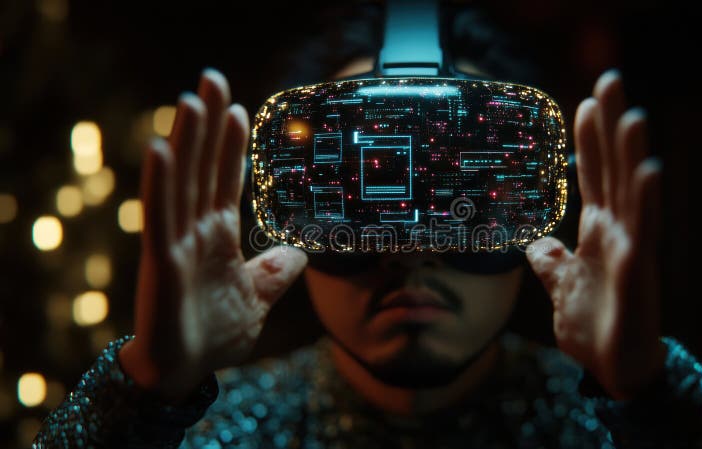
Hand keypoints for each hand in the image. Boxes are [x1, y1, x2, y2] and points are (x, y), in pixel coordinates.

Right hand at [119, 69, 307, 399]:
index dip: (229, 144)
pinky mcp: (163, 261)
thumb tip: (302, 253)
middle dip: (206, 124)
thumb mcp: (259, 298)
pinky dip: (160, 183)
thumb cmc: (215, 336)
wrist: (185, 373)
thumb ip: (277, 273)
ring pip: (181, 182)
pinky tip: (162, 149)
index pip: (225, 180)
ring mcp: (177, 243)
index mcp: (218, 237)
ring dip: (185, 140)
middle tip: (209, 78)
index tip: (237, 108)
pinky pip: (160, 217)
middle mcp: (195, 231)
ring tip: (190, 98)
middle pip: (201, 168)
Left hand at [526, 70, 664, 399]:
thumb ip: (550, 261)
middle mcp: (618, 231)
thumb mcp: (560, 285)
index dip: (589, 141)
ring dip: (632, 155)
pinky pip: (644, 233)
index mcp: (598, 231)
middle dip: (611, 127)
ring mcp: (631, 249)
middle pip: (613, 171)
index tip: (584, 102)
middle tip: (611, 81)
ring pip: (632, 193)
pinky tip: (649, 173)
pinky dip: (646, 202)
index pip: (592, 176)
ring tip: (632, 115)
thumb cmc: (592, 325)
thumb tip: (536, 242)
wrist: (611, 368)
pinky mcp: (639, 272)